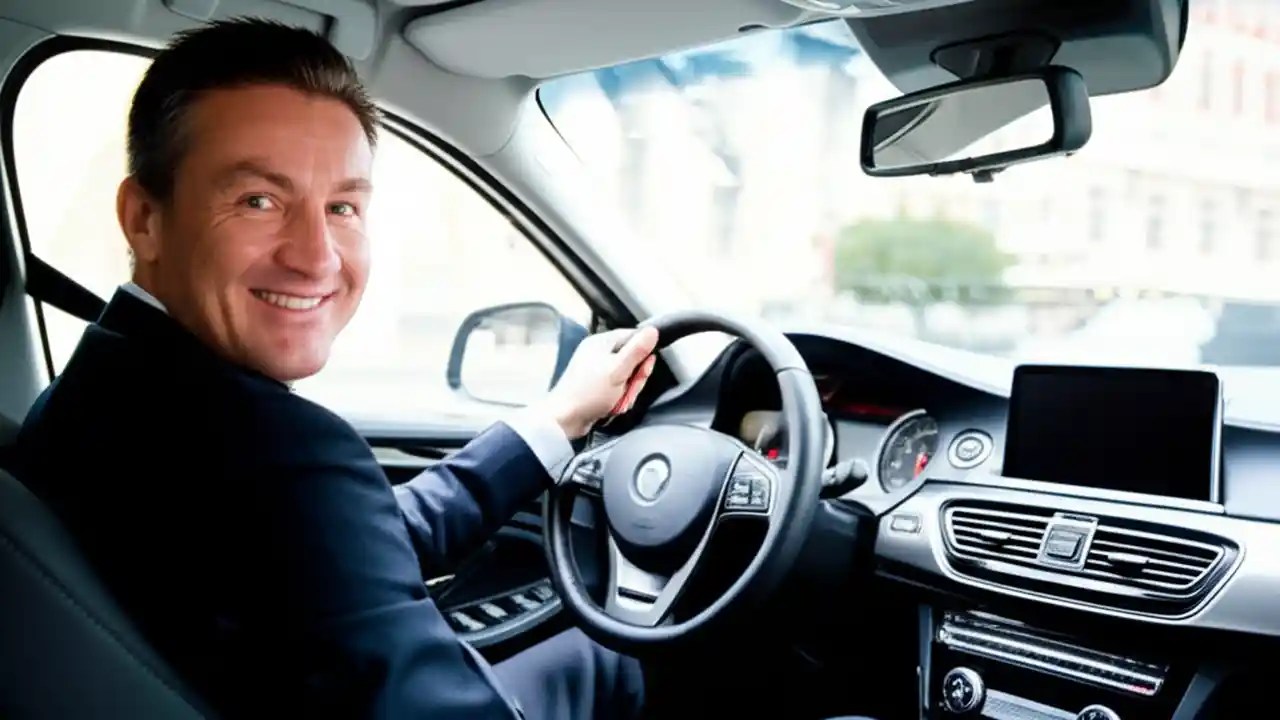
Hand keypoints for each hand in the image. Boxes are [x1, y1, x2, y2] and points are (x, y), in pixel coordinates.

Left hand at [537, 327, 658, 439]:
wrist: (564, 419)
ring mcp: (597, 370)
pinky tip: (611, 406)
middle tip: (628, 389)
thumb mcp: (618, 370)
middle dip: (634, 379)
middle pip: (632, 360)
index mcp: (602, 342)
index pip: (633, 337)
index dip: (644, 354)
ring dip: (627, 392)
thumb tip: (653, 331)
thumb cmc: (588, 393)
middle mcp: (598, 353)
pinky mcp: (596, 386)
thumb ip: (637, 350)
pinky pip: (617, 389)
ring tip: (617, 401)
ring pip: (627, 378)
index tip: (644, 369)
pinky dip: (618, 399)